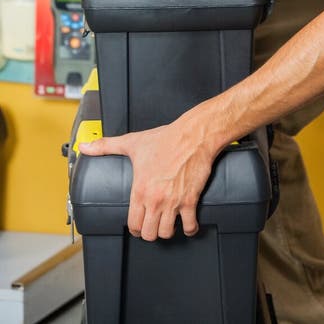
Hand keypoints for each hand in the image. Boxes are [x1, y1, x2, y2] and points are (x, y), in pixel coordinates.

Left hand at [78, 116, 216, 240]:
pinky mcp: (190, 200)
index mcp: (140, 190)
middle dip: (150, 232)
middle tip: (153, 225)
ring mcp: (173, 202)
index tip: (138, 225)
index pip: (132, 224)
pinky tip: (188, 224)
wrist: (193, 135)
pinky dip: (190, 229)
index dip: (135, 228)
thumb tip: (85, 146)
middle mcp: (155, 199)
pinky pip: (190, 226)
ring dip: (167, 231)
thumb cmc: (166, 139)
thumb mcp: (132, 142)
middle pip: (148, 234)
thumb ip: (106, 146)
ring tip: (168, 224)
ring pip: (167, 233)